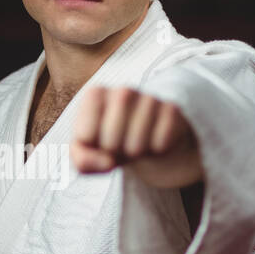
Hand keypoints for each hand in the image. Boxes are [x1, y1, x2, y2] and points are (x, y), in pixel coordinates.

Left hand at [71, 86, 202, 188]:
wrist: (145, 139)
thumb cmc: (108, 142)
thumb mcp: (86, 152)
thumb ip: (82, 160)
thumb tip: (107, 163)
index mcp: (95, 94)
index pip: (86, 135)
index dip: (92, 148)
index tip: (98, 140)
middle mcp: (122, 90)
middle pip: (111, 141)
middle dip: (114, 153)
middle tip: (119, 145)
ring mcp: (149, 98)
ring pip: (137, 144)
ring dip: (136, 154)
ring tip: (136, 144)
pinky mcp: (172, 109)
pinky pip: (161, 143)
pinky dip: (156, 151)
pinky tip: (155, 140)